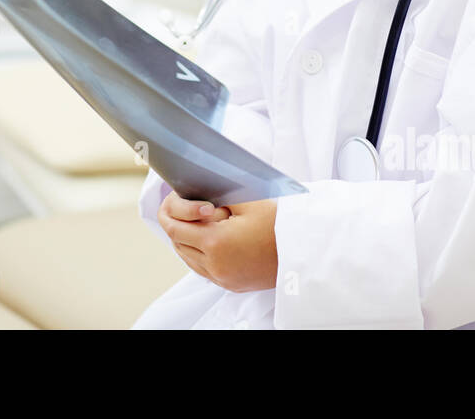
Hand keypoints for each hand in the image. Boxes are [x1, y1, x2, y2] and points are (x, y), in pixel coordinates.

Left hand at [157, 191, 278, 292]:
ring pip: (189, 261)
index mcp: (215, 243)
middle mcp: (216, 266)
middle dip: (177, 227)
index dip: (170, 214)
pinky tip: (208, 241)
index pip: (175, 230)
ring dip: (187, 242)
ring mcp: (224, 279)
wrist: (304, 249)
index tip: (171, 201)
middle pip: (179, 246)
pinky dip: (199, 256)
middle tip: (184, 209)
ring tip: (196, 223)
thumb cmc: (278, 221)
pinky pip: (204, 271)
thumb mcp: (245, 200)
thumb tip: (193, 189)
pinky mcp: (233, 285)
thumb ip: (214, 195)